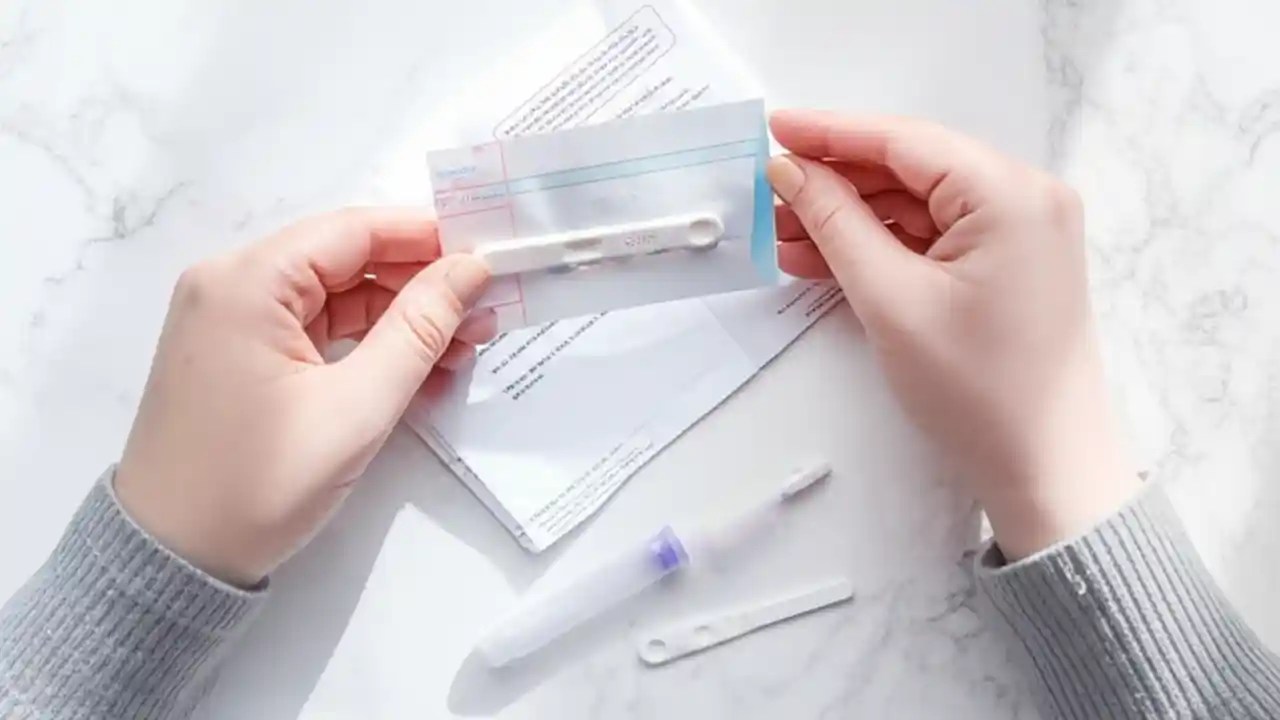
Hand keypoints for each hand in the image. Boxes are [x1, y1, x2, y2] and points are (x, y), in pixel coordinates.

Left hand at [115, 208, 492, 585]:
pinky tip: (421, 373)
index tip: (491, 255)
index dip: (428, 238)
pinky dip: (368, 347)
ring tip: (465, 349)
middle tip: (489, 312)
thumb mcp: (357, 407)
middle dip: (422, 286)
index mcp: (247, 282)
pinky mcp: (241, 357)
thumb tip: (472, 268)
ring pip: (337, 299)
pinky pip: (317, 332)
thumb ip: (420, 328)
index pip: (353, 230)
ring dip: (402, 321)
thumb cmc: (260, 484)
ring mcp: (233, 322)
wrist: (174, 561)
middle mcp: (232, 285)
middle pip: (346, 261)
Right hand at [767, 110, 1138, 558]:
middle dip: (835, 184)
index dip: (831, 133)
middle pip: (910, 169)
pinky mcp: (1008, 264)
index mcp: (1010, 193)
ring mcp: (1021, 232)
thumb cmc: (978, 392)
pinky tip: (823, 259)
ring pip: (916, 205)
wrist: (1047, 469)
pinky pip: (933, 237)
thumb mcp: (891, 300)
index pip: (904, 141)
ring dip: (850, 219)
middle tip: (767, 198)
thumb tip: (791, 171)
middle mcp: (1025, 197)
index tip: (773, 127)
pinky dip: (881, 247)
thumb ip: (836, 224)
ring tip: (781, 237)